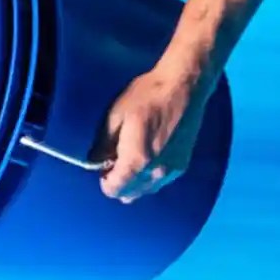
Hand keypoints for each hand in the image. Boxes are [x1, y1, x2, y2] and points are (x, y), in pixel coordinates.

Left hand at [93, 66, 211, 203]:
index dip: (104, 180)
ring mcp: (172, 171)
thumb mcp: (114, 118)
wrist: (184, 85)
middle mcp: (156, 173)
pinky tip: (148, 156)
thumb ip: (102, 146)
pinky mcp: (183, 165)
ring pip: (145, 190)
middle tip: (116, 160)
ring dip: (135, 181)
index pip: (114, 190)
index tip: (103, 166)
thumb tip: (95, 163)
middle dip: (118, 182)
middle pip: (129, 194)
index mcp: (137, 162)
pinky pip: (159, 182)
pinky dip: (149, 176)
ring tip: (132, 157)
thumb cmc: (146, 97)